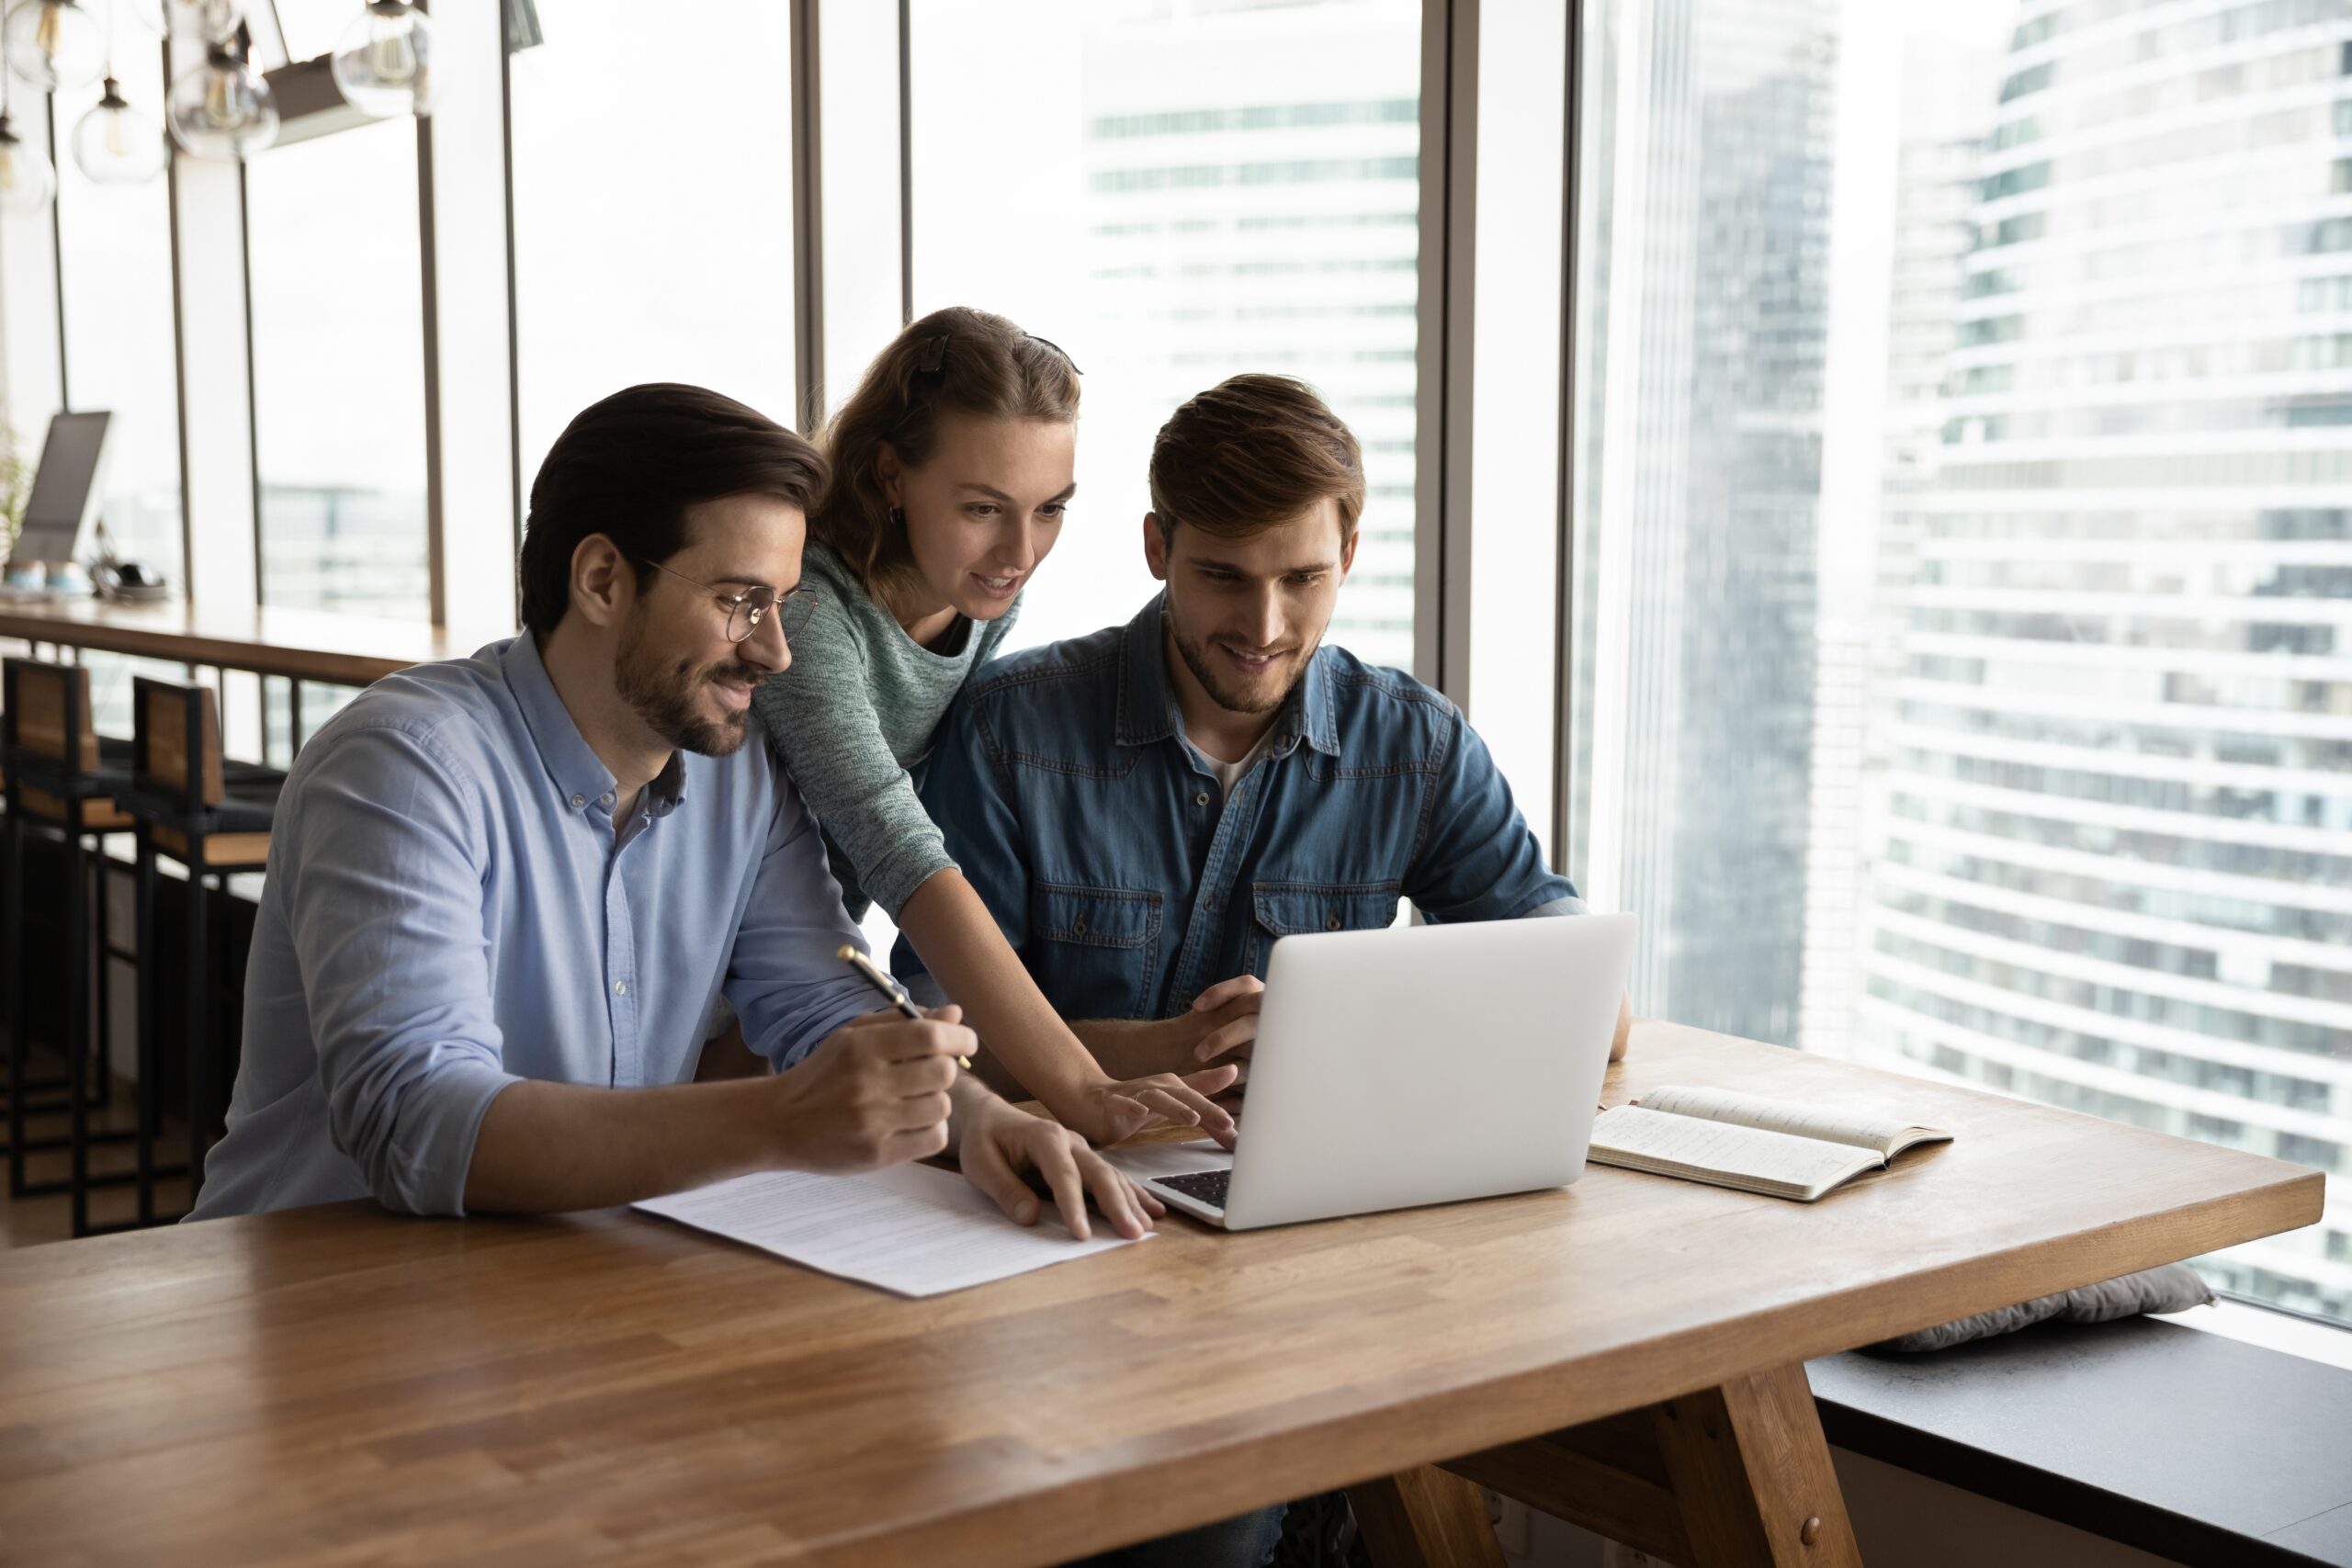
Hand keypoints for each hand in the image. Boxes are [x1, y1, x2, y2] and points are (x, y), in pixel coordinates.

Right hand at [768, 1005, 973, 1171]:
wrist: (778, 1122)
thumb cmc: (822, 1074)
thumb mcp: (853, 1036)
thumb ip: (904, 1022)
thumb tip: (955, 1015)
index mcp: (862, 1047)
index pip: (930, 1037)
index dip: (959, 1037)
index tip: (964, 1041)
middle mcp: (868, 1083)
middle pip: (943, 1073)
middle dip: (945, 1070)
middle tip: (930, 1073)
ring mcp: (873, 1121)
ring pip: (942, 1106)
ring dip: (936, 1101)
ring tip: (913, 1099)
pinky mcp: (877, 1154)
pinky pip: (933, 1138)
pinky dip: (930, 1128)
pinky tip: (910, 1122)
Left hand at [957, 1096, 1163, 1240]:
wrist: (990, 1118)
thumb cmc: (984, 1140)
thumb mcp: (980, 1164)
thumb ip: (1005, 1189)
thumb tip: (1029, 1216)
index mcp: (1044, 1138)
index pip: (1063, 1176)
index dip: (1073, 1207)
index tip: (1082, 1235)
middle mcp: (1070, 1140)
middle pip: (1099, 1174)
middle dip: (1117, 1205)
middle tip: (1133, 1234)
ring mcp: (1081, 1149)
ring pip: (1111, 1176)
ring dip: (1130, 1202)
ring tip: (1146, 1228)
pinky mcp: (1084, 1160)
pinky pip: (1113, 1178)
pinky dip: (1133, 1194)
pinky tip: (1152, 1211)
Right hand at [1061, 975, 1263, 1145]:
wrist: (1088, 1099)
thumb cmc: (1134, 1101)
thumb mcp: (1171, 1097)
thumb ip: (1202, 1087)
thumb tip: (1233, 1071)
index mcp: (1172, 1088)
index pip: (1201, 1103)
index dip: (1220, 1116)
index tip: (1239, 1133)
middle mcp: (1156, 1087)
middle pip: (1185, 1097)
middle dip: (1207, 1109)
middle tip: (1227, 1123)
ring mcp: (1133, 1094)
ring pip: (1157, 1099)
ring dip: (1175, 1107)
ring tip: (1192, 1119)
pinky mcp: (1111, 1103)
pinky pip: (1121, 1104)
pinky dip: (1130, 1106)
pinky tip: (1139, 1112)